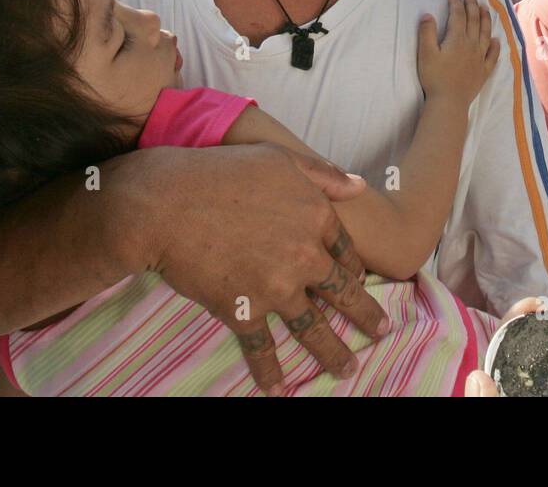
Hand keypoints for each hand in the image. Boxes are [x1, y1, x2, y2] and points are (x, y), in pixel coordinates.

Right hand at [133, 144, 390, 395]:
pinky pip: (262, 348)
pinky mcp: (243, 311)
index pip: (344, 250)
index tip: (357, 281)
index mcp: (316, 216)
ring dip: (332, 353)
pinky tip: (278, 389)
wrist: (166, 202)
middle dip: (365, 315)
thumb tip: (360, 186)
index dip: (352, 268)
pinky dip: (270, 372)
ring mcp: (276, 287)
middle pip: (342, 293)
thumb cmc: (220, 171)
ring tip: (346, 369)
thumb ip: (322, 174)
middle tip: (381, 332)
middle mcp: (305, 255)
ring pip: (313, 327)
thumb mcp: (279, 158)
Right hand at [417, 0, 500, 105]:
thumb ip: (427, 33)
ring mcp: (480, 58)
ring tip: (485, 9)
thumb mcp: (425, 54)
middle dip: (472, 6)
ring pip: (486, 34)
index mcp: (457, 39)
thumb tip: (427, 15)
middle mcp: (472, 45)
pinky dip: (496, 46)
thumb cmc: (435, 77)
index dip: (456, 3)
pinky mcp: (484, 71)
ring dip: (485, 19)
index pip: (458, 15)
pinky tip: (497, 40)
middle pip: (474, 21)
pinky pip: (493, 55)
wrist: (449, 101)